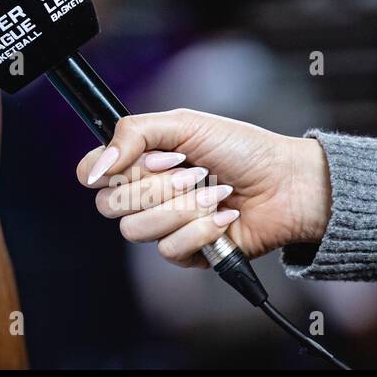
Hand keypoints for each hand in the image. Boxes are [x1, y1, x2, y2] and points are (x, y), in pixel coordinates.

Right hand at [75, 109, 331, 267]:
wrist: (286, 184)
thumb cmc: (241, 149)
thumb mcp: (184, 123)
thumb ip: (133, 133)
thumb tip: (99, 164)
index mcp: (138, 160)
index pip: (90, 173)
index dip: (106, 170)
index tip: (137, 161)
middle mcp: (144, 194)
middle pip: (109, 204)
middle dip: (156, 186)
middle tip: (192, 172)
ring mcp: (163, 225)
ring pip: (137, 230)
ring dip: (182, 208)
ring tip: (213, 193)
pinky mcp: (185, 252)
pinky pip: (168, 250)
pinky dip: (200, 230)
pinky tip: (222, 217)